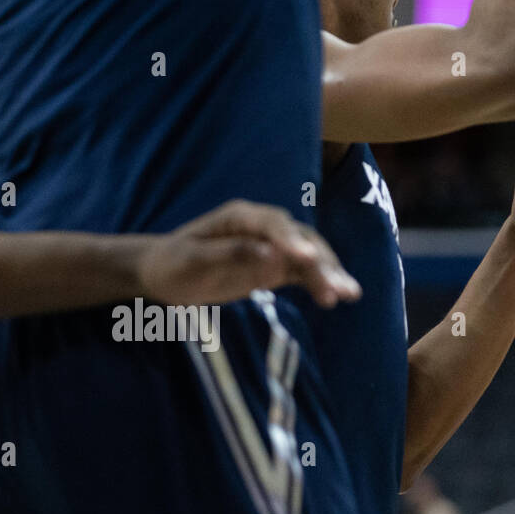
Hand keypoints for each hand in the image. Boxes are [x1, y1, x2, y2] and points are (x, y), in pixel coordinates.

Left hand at [135, 200, 360, 309]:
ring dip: (330, 273)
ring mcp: (273, 246)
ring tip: (350, 294)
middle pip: (300, 240)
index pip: (273, 224)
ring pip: (310, 255)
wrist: (165, 273)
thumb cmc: (173, 264)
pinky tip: (341, 296)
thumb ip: (231, 255)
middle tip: (336, 289)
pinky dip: (323, 282)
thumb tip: (270, 256)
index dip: (291, 240)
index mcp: (240, 217)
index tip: (306, 258)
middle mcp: (263, 227)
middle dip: (321, 263)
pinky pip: (305, 272)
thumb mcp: (193, 261)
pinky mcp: (276, 267)